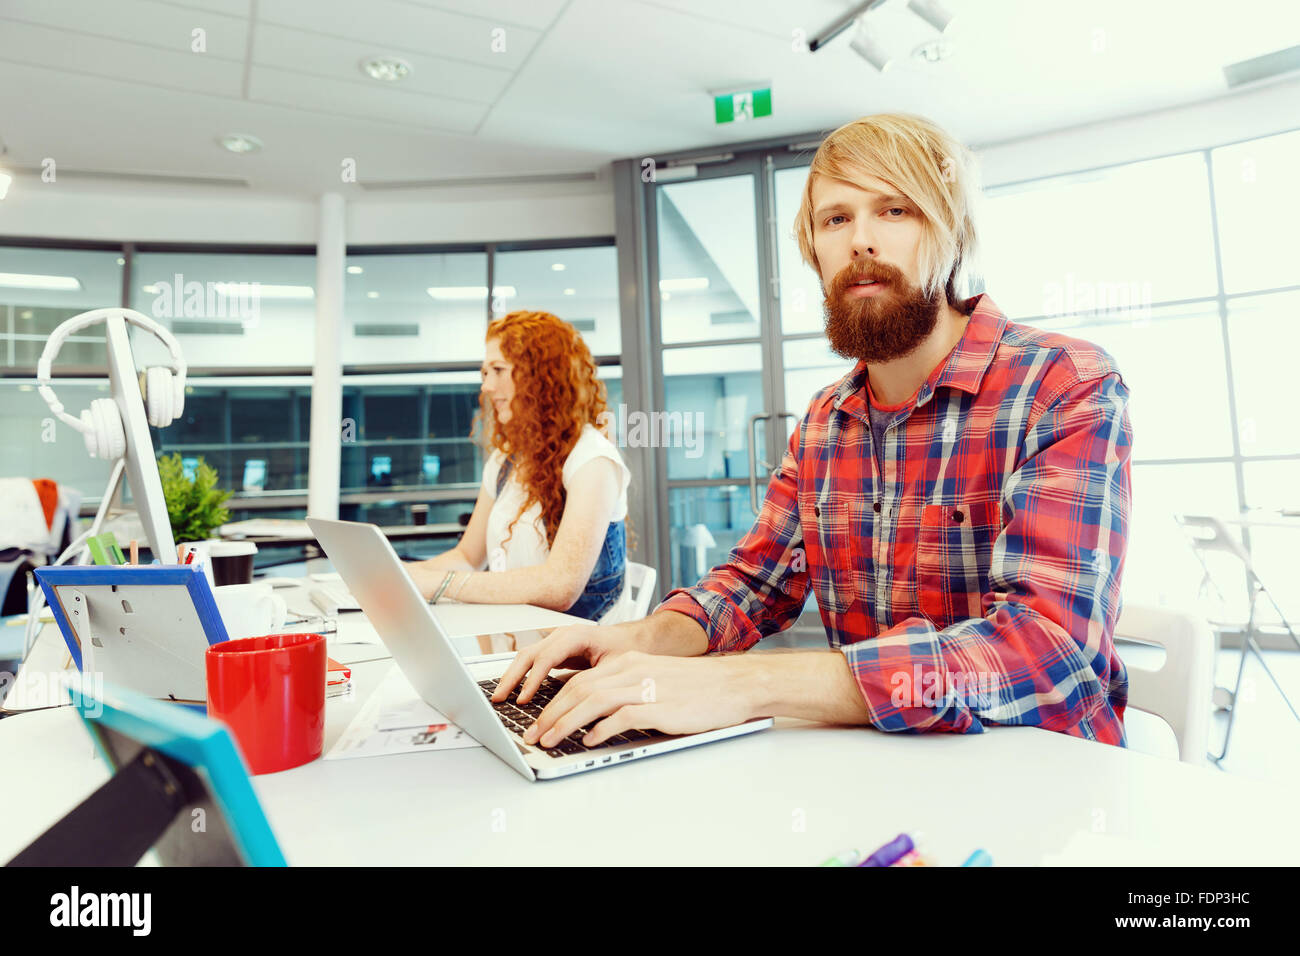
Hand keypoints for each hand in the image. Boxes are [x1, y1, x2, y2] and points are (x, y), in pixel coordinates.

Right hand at [491, 622, 641, 704]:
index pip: (547, 657)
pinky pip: (533, 664)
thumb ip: (596, 681)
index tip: (524, 699)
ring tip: (500, 698)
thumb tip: (580, 705)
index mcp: (576, 635)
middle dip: (512, 677)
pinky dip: (522, 678)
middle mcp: (562, 636)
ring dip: (512, 678)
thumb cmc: (629, 649)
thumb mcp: (616, 665)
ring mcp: (557, 643)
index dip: (533, 679)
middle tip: (499, 699)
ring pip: (527, 658)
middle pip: (529, 654)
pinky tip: (516, 694)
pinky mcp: (557, 653)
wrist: (635, 640)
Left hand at [520, 651, 760, 748]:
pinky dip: (601, 729)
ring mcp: (646, 688)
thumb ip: (625, 691)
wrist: (734, 684)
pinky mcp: (660, 706)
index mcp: (628, 663)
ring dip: (565, 722)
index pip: (579, 680)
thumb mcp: (654, 680)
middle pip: (579, 690)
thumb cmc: (697, 687)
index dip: (553, 701)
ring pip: (593, 701)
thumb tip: (593, 716)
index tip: (537, 720)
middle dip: (550, 714)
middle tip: (533, 734)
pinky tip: (588, 741)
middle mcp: (632, 671)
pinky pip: (622, 716)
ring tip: (549, 740)